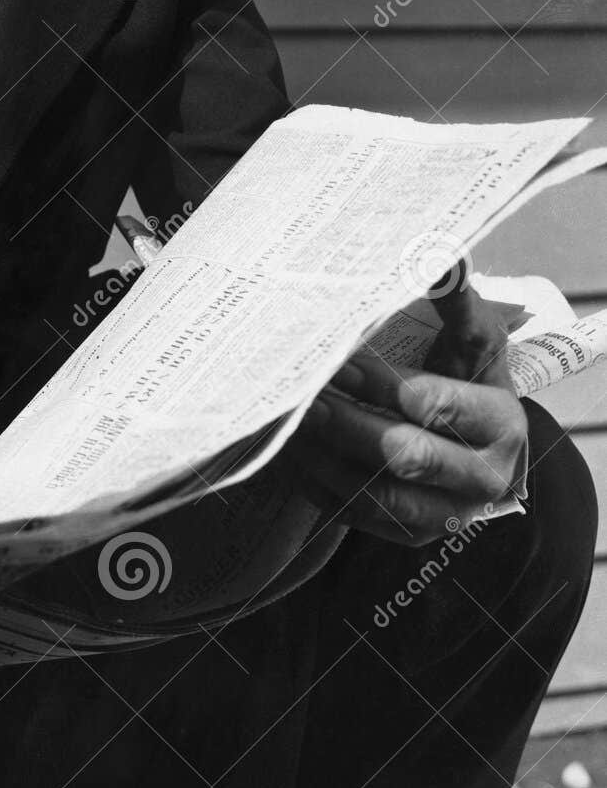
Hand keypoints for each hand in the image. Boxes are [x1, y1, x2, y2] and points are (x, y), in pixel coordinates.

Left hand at [289, 278, 526, 546]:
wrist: (477, 441)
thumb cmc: (466, 375)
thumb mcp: (472, 338)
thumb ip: (455, 299)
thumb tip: (440, 251)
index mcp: (502, 423)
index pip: (433, 403)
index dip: (378, 382)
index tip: (334, 359)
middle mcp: (483, 478)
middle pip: (404, 455)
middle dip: (346, 422)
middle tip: (301, 394)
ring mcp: (448, 515)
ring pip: (375, 495)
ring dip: (323, 456)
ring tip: (286, 422)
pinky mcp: (411, 536)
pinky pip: (356, 516)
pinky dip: (318, 482)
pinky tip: (291, 452)